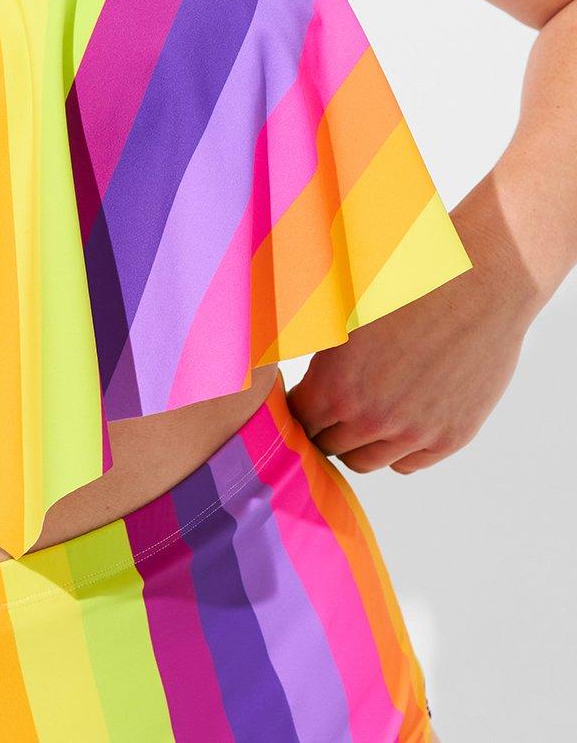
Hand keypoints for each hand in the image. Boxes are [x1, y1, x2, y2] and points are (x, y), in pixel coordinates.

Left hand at [284, 192, 537, 474]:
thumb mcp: (343, 306)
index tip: (304, 396)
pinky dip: (396, 449)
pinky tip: (396, 419)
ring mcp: (413, 433)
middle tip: (330, 406)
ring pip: (366, 461)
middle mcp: (372, 417)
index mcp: (336, 384)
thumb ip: (311, 341)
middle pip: (328, 446)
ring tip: (361, 415)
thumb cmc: (406, 283)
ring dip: (358, 442)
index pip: (298, 420)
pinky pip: (408, 464)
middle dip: (324, 426)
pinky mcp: (450, 437)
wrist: (478, 284)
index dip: (298, 407)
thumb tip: (270, 349)